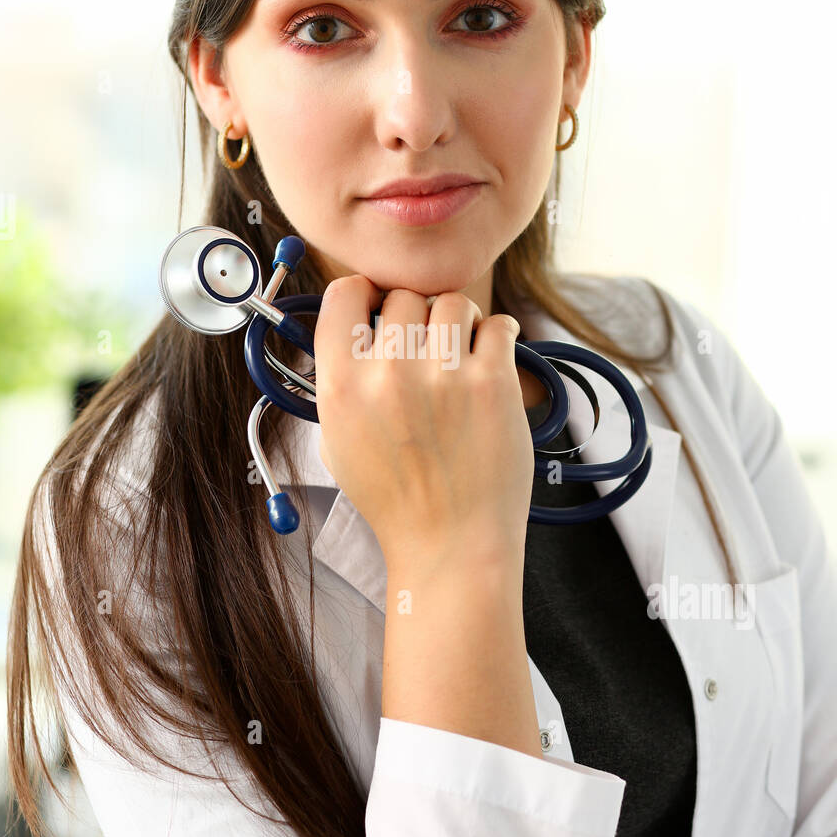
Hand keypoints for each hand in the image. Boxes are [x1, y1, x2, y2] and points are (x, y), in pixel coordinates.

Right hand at [313, 276, 534, 562]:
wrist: (450, 544)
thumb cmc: (396, 498)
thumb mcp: (338, 439)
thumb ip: (339, 377)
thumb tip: (357, 321)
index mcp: (341, 385)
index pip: (344, 292)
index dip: (365, 296)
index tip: (380, 311)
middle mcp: (388, 374)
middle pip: (403, 296)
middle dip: (415, 317)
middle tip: (426, 351)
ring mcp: (443, 376)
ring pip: (452, 302)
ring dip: (458, 322)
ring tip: (461, 354)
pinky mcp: (492, 384)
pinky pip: (498, 326)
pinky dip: (497, 336)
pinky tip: (490, 360)